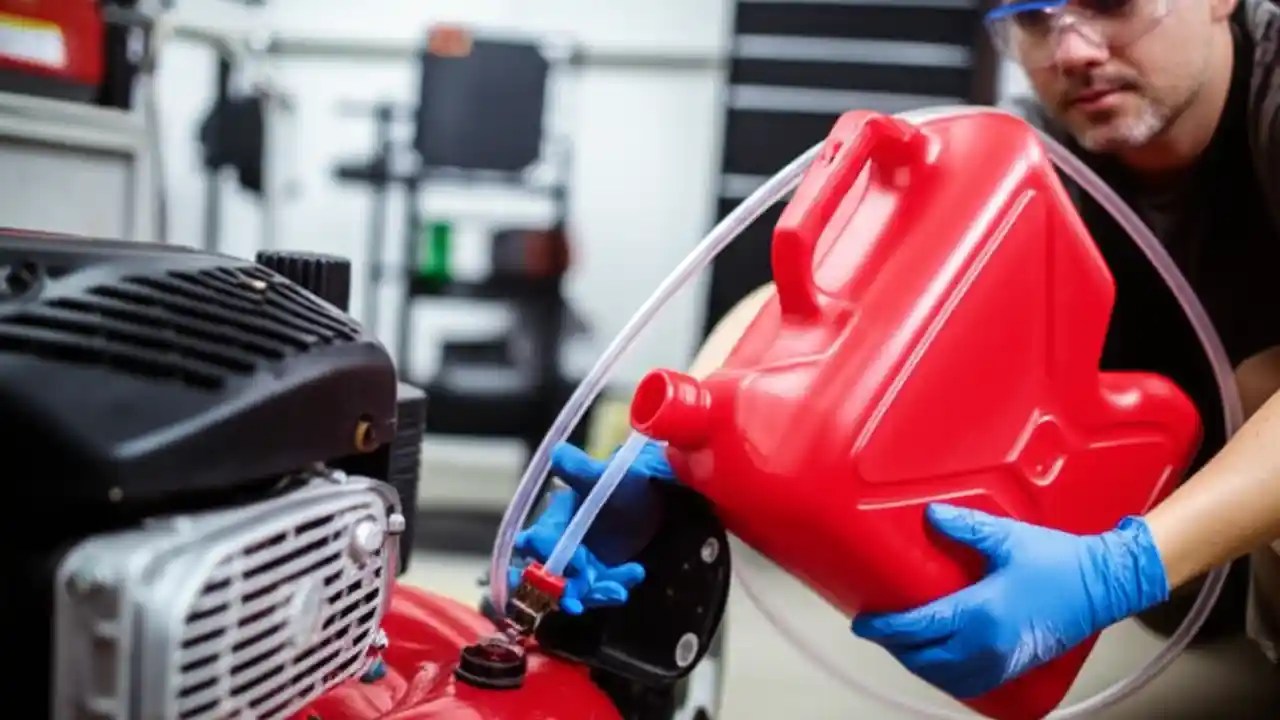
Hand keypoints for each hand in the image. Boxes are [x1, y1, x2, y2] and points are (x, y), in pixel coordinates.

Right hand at [508, 441, 676, 614]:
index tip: (556, 565)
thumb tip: (557, 452)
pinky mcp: (600, 574)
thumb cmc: (626, 479)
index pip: (539, 540)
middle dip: (563, 588)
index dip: (543, 555)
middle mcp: (563, 542)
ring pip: (577, 587)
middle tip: (576, 600)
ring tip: (618, 590)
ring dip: (594, 593)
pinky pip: (599, 590)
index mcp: (557, 518)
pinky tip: (635, 573)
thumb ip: (581, 469)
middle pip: (552, 573)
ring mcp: (581, 561)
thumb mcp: (605, 474)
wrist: (656, 495)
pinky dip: (613, 588)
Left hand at [851, 503, 1169, 698]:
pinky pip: (969, 683)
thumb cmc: (1061, 563)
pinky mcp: (1015, 667)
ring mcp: (1002, 661)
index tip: (863, 623)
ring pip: (944, 676)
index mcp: (980, 614)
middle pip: (923, 658)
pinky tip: (938, 661)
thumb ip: (965, 527)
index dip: (883, 628)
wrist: (1105, 585)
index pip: (916, 629)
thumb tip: (932, 515)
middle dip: (895, 646)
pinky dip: (945, 676)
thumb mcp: (1007, 538)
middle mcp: (987, 645)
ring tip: (903, 643)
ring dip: (918, 663)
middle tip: (878, 628)